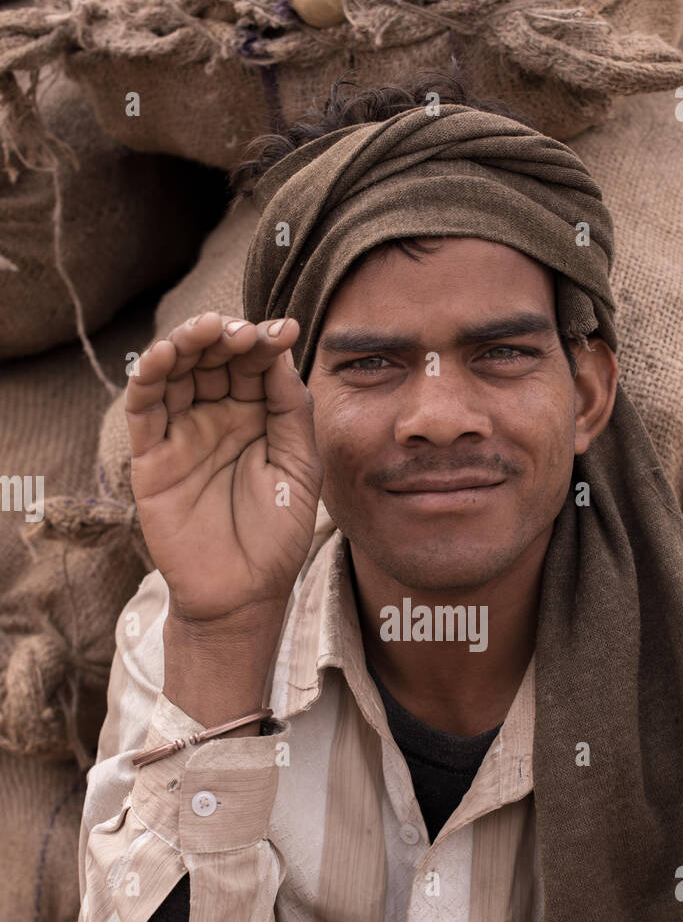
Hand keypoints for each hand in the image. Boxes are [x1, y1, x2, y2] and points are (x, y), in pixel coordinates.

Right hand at [126, 311, 323, 625]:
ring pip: (176, 372)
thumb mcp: (299, 467)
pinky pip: (144, 407)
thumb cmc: (276, 535)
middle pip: (212, 359)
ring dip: (185, 343)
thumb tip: (280, 350)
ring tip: (205, 330)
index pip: (253, 364)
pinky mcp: (152, 455)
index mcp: (256, 416)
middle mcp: (217, 416)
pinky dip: (148, 376)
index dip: (263, 342)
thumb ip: (291, 409)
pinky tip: (162, 355)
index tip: (283, 330)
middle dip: (224, 336)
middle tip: (240, 331)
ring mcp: (182, 432)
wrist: (243, 592)